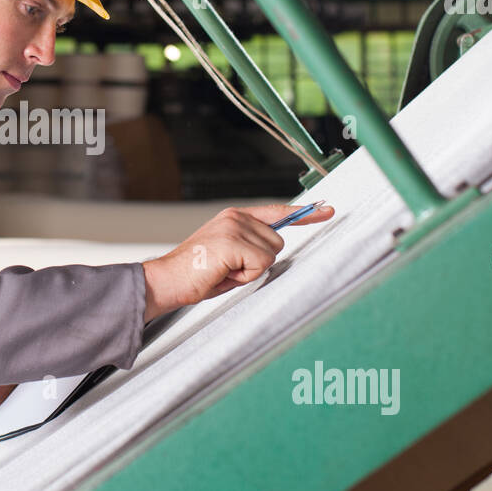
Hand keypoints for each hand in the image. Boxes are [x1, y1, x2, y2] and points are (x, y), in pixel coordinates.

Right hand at [141, 203, 334, 321]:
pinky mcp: (232, 242)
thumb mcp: (228, 256)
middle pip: (278, 241)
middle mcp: (235, 217)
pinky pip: (260, 264)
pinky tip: (222, 273)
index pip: (276, 212)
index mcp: (234, 217)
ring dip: (251, 271)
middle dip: (259, 262)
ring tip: (224, 272)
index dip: (303, 213)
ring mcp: (233, 227)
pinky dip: (244, 276)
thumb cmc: (195, 274)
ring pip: (271, 254)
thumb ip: (249, 247)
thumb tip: (272, 253)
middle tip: (230, 270)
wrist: (166, 280)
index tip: (326, 210)